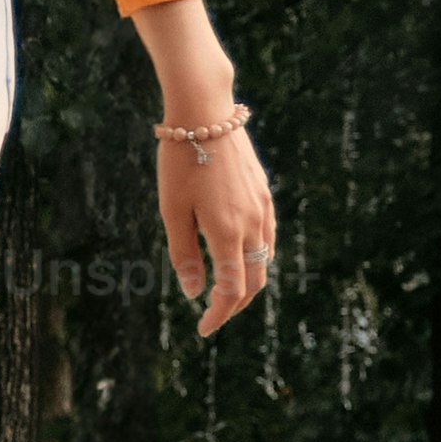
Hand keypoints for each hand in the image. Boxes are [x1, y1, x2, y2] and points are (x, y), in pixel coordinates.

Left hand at [130, 0, 267, 332]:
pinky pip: (268, 236)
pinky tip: (241, 256)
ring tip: (225, 291)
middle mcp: (252, 223)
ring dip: (249, 281)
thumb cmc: (180, 160)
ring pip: (265, 258)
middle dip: (235, 306)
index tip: (202, 328)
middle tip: (213, 316)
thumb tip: (193, 292)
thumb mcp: (172, 210)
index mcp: (227, 232)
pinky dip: (257, 256)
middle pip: (255, 281)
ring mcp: (262, 207)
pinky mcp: (264, 192)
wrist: (205, 113)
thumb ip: (184, 253)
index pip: (232, 291)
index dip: (218, 315)